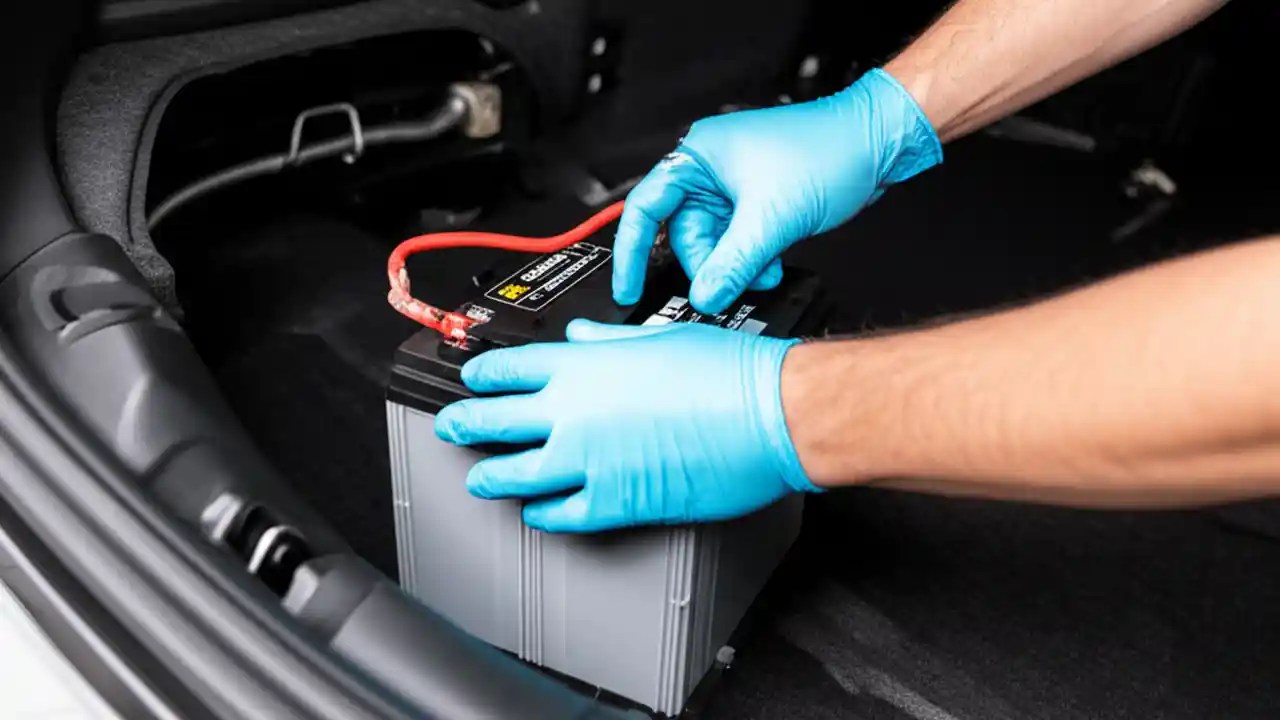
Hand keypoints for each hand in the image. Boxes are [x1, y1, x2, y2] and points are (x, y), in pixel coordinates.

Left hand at [433, 320, 820, 532]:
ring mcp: (587, 460)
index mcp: (585, 364)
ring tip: (478, 478)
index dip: (481, 374)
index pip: (509, 367)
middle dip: (464, 421)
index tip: (471, 378)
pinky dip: (539, 513)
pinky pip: (558, 513)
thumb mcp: (661, 337)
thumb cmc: (730, 372)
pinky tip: (534, 512)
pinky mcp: (612, 502)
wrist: (769, 414)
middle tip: (452, 425)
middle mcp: (574, 411)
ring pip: (513, 473)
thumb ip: (609, 340)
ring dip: (488, 475)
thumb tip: (583, 332)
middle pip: (494, 418)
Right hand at [612, 68, 941, 313]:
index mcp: (699, 156)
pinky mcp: (758, 201)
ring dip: (734, 265)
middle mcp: (711, 169)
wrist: (878, 141)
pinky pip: (738, 240)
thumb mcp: (771, 219)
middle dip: (708, 265)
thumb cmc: (829, 149)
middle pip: (684, 234)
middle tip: (724, 286)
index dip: (631, 252)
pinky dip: (750, 258)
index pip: (646, 208)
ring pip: (714, 243)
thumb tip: (706, 296)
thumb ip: (732, 264)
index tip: (628, 288)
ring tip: (762, 271)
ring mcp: (735, 186)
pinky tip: (769, 263)